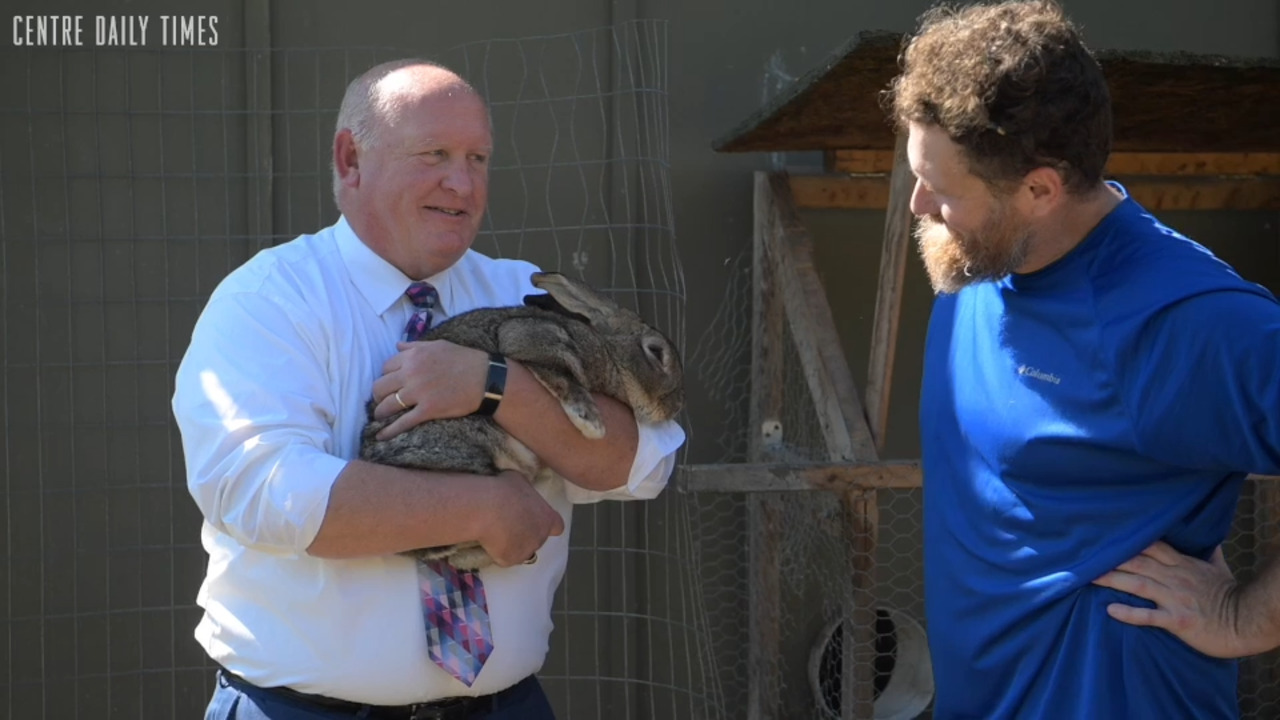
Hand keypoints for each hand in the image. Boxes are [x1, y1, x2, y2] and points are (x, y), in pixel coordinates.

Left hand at [370, 341, 487, 438]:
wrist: (486, 378)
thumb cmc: (465, 360)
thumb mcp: (439, 345)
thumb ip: (415, 346)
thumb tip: (397, 345)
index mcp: (414, 356)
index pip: (385, 367)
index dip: (384, 377)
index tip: (388, 384)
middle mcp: (411, 373)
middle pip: (380, 387)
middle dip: (377, 396)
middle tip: (380, 402)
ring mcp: (419, 392)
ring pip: (387, 405)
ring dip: (380, 413)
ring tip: (380, 417)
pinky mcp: (428, 410)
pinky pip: (402, 422)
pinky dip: (389, 431)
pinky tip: (381, 436)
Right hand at [477, 471, 564, 566]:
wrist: (486, 509)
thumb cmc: (504, 490)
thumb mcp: (519, 482)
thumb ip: (525, 492)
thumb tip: (519, 493)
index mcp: (547, 517)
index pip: (557, 526)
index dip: (547, 524)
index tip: (536, 520)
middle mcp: (541, 537)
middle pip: (537, 538)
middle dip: (526, 533)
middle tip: (509, 523)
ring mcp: (526, 551)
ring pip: (521, 551)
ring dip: (513, 544)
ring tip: (496, 532)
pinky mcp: (509, 560)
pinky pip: (504, 558)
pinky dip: (497, 552)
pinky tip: (488, 540)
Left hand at [1092, 541, 1259, 657]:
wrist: (1246, 622)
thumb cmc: (1230, 596)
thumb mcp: (1220, 569)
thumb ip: (1211, 553)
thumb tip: (1210, 539)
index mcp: (1183, 565)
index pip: (1151, 546)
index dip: (1128, 541)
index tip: (1106, 538)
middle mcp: (1175, 578)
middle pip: (1138, 563)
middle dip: (1112, 559)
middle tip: (1087, 557)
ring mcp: (1175, 599)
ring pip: (1138, 585)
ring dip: (1112, 580)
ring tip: (1089, 578)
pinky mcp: (1178, 620)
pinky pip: (1149, 616)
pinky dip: (1129, 613)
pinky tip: (1110, 610)